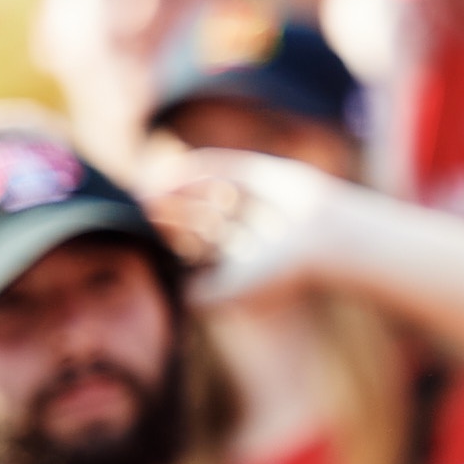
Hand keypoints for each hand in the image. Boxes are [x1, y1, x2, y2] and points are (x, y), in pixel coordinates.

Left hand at [136, 148, 357, 306]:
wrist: (323, 240)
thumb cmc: (281, 272)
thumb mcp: (232, 294)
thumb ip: (199, 298)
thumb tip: (171, 296)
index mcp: (241, 253)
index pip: (196, 242)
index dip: (169, 235)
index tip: (144, 231)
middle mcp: (246, 224)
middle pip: (197, 214)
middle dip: (171, 211)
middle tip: (141, 206)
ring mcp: (253, 197)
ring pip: (207, 190)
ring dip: (180, 189)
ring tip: (150, 189)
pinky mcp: (260, 172)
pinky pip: (222, 165)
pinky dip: (196, 166)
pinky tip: (171, 171)